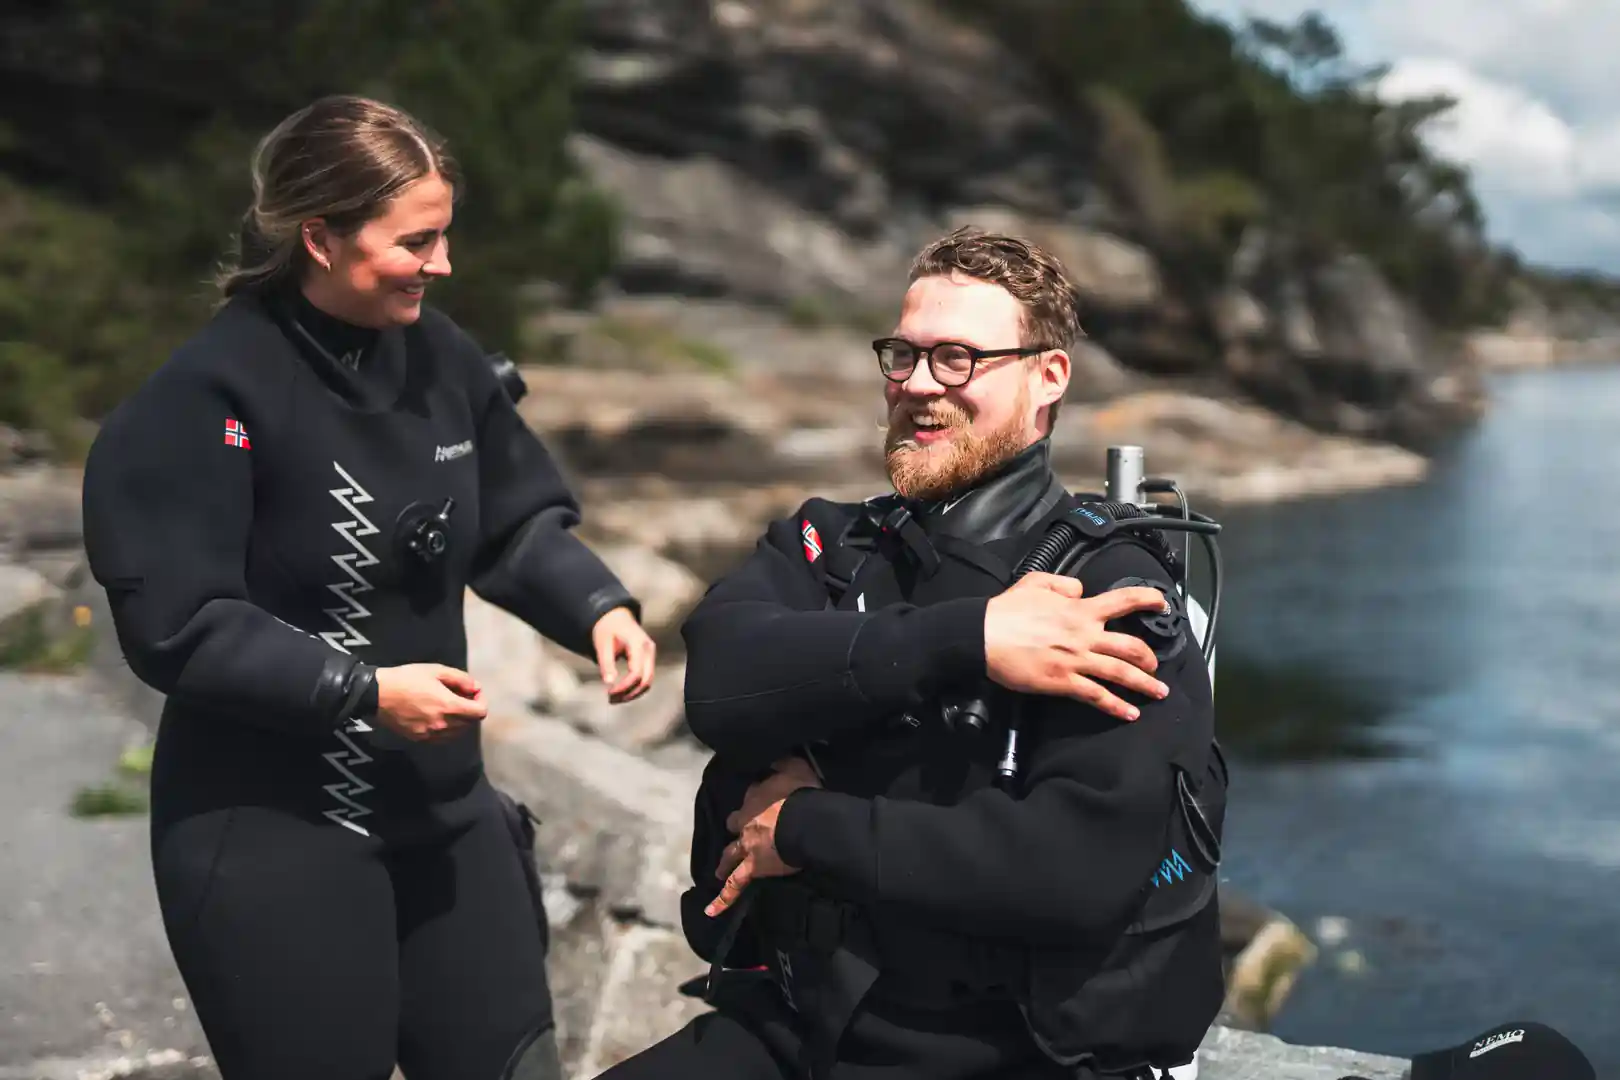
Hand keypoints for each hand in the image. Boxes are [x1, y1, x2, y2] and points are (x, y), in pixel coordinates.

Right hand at [373, 663, 487, 741]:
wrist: (377, 694)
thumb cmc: (407, 679)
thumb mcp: (436, 670)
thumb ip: (460, 679)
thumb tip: (476, 688)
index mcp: (449, 706)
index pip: (480, 713)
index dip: (481, 701)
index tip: (473, 693)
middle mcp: (443, 724)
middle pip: (471, 724)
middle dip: (471, 710)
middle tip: (460, 696)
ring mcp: (431, 734)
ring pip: (458, 733)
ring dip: (460, 721)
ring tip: (448, 706)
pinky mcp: (420, 739)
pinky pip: (443, 738)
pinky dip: (447, 729)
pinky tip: (437, 716)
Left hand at [592, 606, 655, 703]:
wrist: (615, 616)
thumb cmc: (608, 629)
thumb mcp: (603, 644)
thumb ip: (606, 663)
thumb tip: (608, 683)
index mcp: (639, 644)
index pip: (636, 672)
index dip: (624, 686)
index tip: (609, 693)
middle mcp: (649, 650)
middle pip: (646, 680)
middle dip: (630, 693)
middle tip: (611, 699)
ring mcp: (651, 655)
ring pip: (648, 682)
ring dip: (633, 693)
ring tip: (615, 698)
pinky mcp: (648, 659)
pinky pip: (646, 678)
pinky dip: (635, 688)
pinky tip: (622, 692)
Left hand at [708, 757, 821, 917]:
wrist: (803, 821)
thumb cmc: (801, 793)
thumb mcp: (793, 767)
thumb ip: (782, 762)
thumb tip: (775, 757)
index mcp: (755, 797)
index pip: (751, 796)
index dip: (756, 799)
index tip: (763, 799)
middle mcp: (746, 821)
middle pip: (734, 824)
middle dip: (735, 828)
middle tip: (736, 833)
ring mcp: (747, 846)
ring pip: (730, 856)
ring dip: (724, 862)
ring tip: (718, 871)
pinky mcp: (753, 867)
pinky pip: (736, 885)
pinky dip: (724, 899)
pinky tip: (712, 910)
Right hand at [984, 572, 1170, 720]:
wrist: (983, 636)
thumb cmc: (1006, 610)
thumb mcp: (1037, 582)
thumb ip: (1064, 584)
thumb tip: (1081, 590)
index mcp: (1080, 610)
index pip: (1123, 601)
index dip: (1148, 600)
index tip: (1162, 604)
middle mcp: (1085, 635)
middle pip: (1131, 646)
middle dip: (1150, 658)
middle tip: (1155, 666)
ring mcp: (1076, 661)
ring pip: (1121, 674)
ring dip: (1144, 685)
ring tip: (1158, 692)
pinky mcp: (1063, 682)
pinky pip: (1097, 696)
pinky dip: (1116, 706)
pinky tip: (1129, 713)